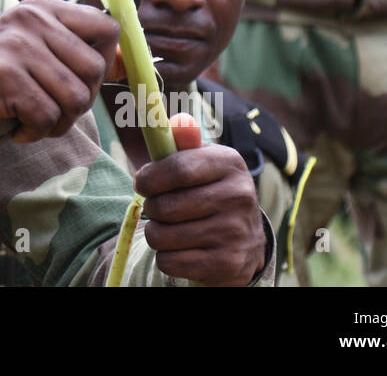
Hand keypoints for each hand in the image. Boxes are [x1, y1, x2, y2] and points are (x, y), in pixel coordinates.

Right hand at [0, 0, 119, 180]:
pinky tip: (14, 125)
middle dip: (78, 101)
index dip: (105, 62)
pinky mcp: (3, 76)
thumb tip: (126, 63)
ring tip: (31, 118)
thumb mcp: (30, 47)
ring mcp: (16, 45)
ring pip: (75, 97)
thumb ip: (73, 50)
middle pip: (94, 70)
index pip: (107, 28)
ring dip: (56, 121)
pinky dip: (34, 131)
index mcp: (43, 6)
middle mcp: (31, 18)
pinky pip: (47, 115)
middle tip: (49, 109)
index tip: (82, 80)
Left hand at [134, 144, 265, 285]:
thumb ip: (183, 142)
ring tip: (168, 228)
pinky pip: (170, 262)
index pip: (178, 169)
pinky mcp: (228, 263)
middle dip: (151, 208)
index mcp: (230, 163)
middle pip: (166, 206)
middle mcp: (239, 196)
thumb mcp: (201, 162)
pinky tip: (180, 249)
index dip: (150, 178)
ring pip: (163, 236)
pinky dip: (165, 257)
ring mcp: (235, 232)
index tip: (140, 184)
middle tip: (157, 208)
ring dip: (156, 233)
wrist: (245, 240)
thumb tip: (176, 122)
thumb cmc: (210, 191)